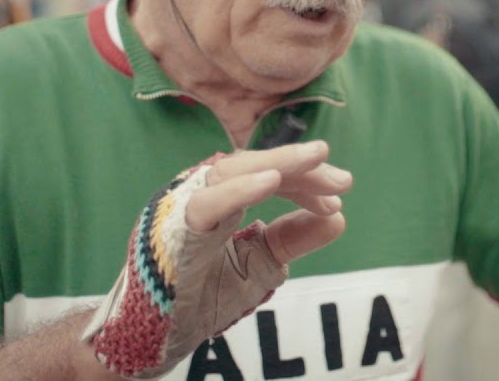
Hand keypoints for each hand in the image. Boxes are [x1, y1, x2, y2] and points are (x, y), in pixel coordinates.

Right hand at [82, 142, 350, 378]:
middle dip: (298, 166)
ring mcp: (183, 207)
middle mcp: (201, 194)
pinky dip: (238, 190)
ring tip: (315, 160)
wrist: (157, 337)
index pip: (267, 176)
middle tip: (341, 175)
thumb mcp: (259, 266)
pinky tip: (271, 182)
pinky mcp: (171, 230)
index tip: (340, 193)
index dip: (304, 181)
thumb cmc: (199, 298)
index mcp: (221, 199)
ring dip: (276, 164)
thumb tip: (339, 217)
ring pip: (230, 171)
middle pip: (252, 166)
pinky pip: (205, 203)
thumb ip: (293, 239)